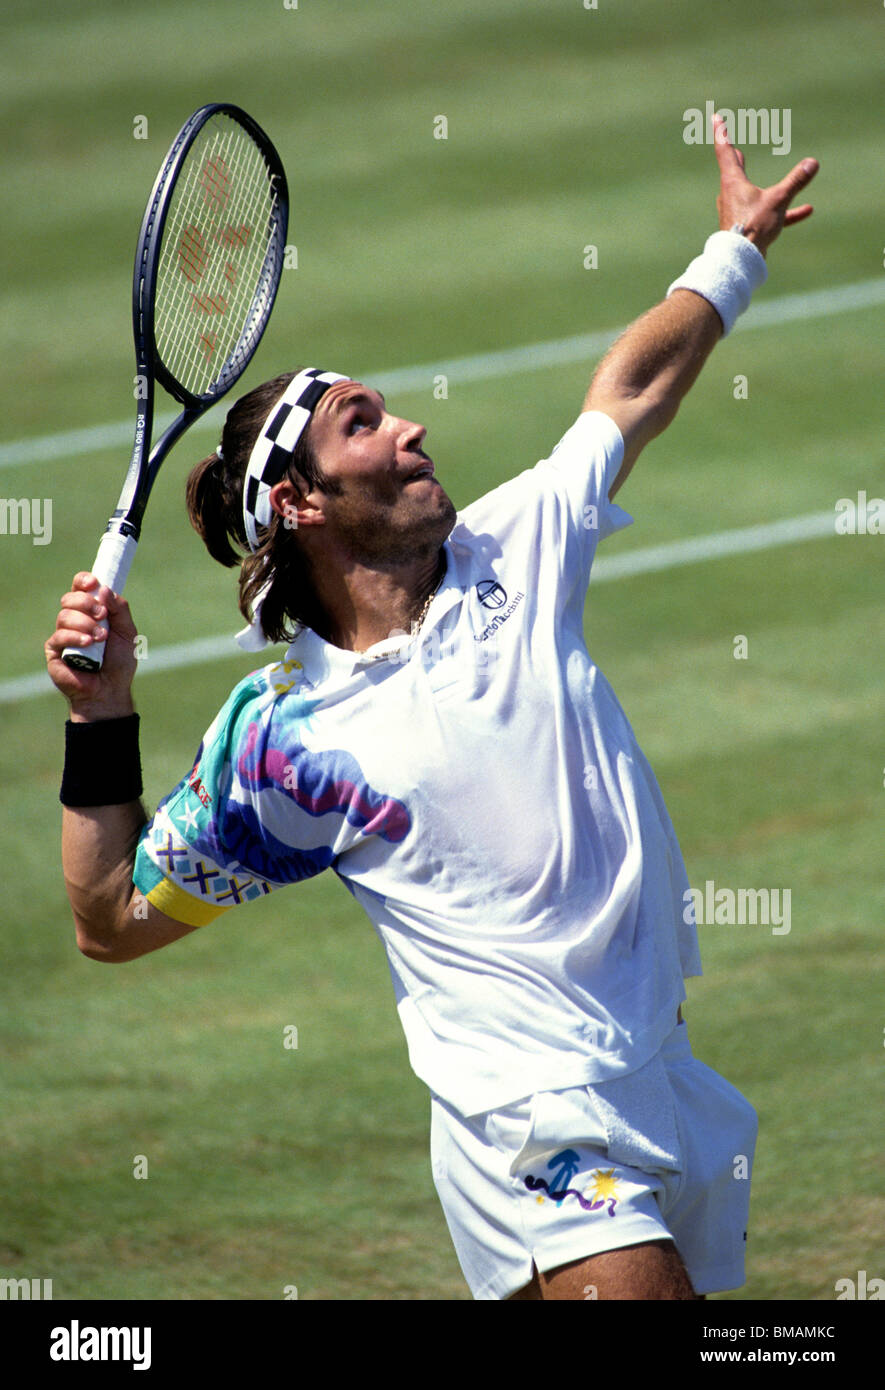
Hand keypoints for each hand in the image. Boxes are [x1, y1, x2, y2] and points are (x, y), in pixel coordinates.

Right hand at [45, 572, 137, 720]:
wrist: (111, 690)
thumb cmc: (119, 662)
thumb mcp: (127, 632)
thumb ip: (120, 608)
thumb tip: (102, 589)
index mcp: (90, 612)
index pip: (80, 588)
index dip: (83, 581)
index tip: (93, 582)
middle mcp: (74, 621)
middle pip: (69, 598)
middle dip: (86, 602)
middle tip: (102, 615)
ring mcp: (63, 635)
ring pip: (64, 615)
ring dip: (85, 623)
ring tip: (100, 637)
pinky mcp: (54, 651)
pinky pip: (60, 635)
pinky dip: (75, 637)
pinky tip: (88, 643)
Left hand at [713, 112, 818, 257]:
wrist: (741, 260)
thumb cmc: (753, 227)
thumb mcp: (778, 200)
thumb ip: (796, 181)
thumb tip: (813, 163)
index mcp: (733, 182)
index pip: (726, 151)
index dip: (721, 133)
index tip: (715, 118)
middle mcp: (731, 195)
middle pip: (733, 171)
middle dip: (735, 159)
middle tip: (733, 149)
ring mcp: (737, 212)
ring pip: (749, 194)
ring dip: (755, 185)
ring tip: (757, 179)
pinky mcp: (748, 227)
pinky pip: (768, 214)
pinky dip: (784, 212)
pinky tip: (806, 210)